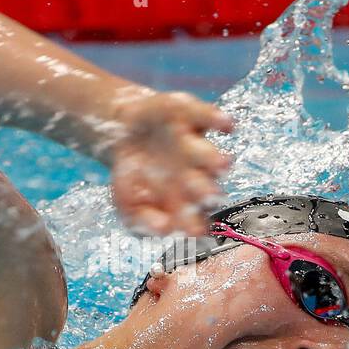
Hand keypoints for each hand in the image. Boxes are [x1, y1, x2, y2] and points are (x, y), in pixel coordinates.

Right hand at [107, 91, 233, 235]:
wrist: (121, 132)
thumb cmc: (132, 176)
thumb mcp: (127, 205)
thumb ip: (142, 222)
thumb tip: (164, 230)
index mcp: (184, 202)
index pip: (193, 217)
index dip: (193, 223)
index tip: (194, 232)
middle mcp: (196, 176)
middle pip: (205, 186)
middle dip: (207, 192)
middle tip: (210, 198)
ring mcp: (194, 146)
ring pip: (207, 154)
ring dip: (214, 159)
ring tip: (222, 165)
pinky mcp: (191, 116)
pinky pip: (206, 116)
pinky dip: (216, 118)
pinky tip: (227, 125)